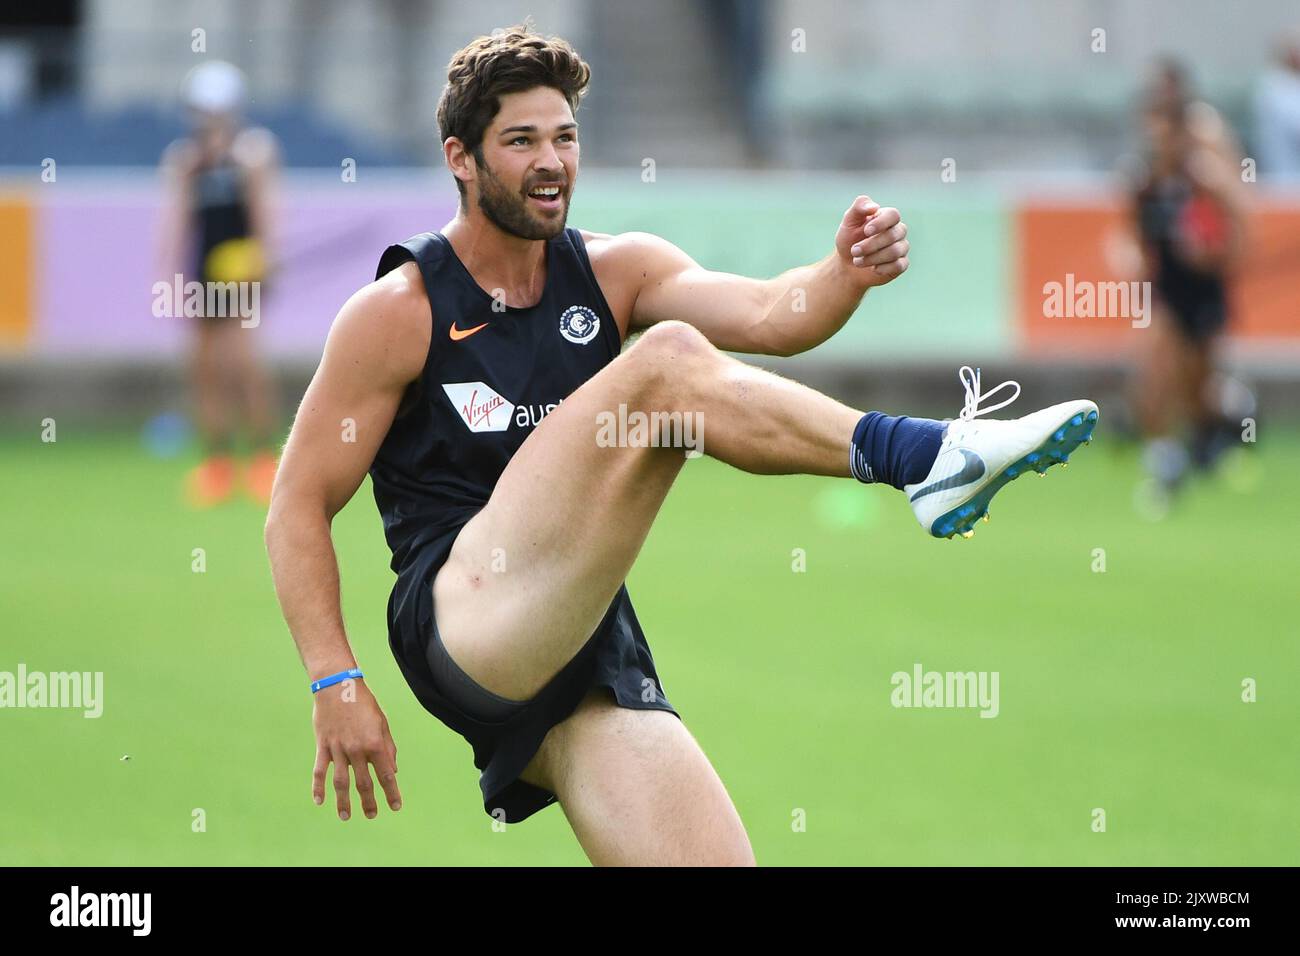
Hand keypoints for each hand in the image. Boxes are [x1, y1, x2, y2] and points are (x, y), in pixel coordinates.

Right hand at [311, 677, 401, 819]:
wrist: (338, 686)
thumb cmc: (364, 703)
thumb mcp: (382, 722)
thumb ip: (388, 747)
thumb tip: (392, 770)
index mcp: (375, 743)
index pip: (386, 774)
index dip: (392, 792)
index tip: (395, 807)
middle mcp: (357, 749)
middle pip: (363, 783)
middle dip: (369, 802)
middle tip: (372, 815)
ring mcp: (338, 749)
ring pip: (340, 782)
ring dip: (343, 801)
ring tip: (346, 816)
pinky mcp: (322, 746)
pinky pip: (319, 770)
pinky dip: (318, 787)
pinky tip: (319, 801)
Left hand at [835, 195, 909, 287]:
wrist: (847, 264)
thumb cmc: (849, 239)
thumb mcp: (849, 221)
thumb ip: (859, 207)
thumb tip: (874, 206)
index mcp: (886, 217)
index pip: (893, 215)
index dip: (881, 223)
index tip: (866, 231)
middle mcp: (897, 231)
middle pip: (893, 235)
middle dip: (870, 245)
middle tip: (854, 251)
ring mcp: (901, 248)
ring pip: (894, 251)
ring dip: (872, 257)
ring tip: (857, 261)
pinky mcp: (901, 264)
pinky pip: (898, 265)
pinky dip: (882, 268)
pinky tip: (873, 269)